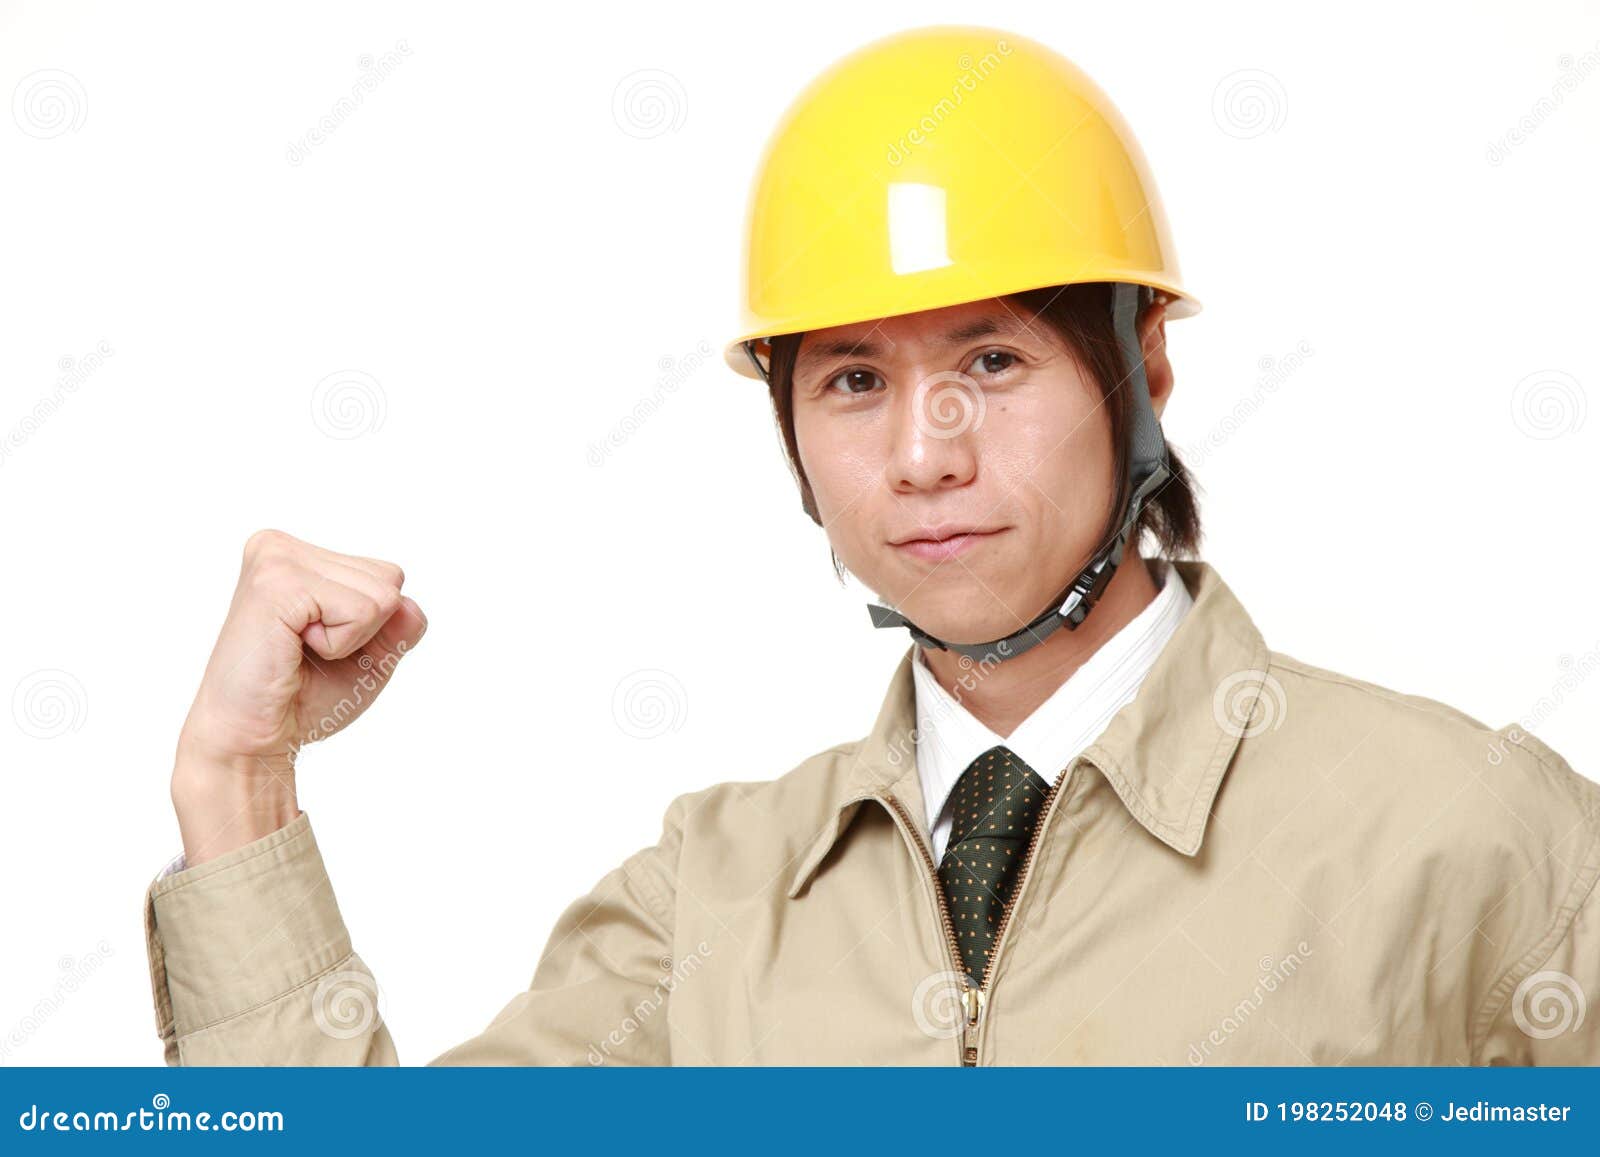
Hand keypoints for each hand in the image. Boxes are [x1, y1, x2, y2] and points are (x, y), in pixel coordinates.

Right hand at [170, 529, 427, 864]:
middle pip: (389, 579)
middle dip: (365, 630)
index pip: (387, 575)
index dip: (372, 625)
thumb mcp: (369, 657)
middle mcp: (280, 546)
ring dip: (351, 639)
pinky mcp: (277, 584)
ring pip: (382, 595)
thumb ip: (399, 626)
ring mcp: (276, 559)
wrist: (250, 739)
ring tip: (298, 651)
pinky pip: (362, 611)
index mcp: (298, 556)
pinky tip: (293, 650)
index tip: (320, 645)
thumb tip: (410, 603)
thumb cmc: (301, 697)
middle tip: (309, 653)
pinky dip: (341, 644)